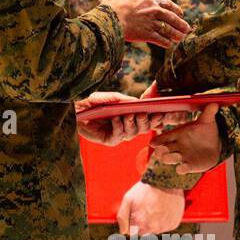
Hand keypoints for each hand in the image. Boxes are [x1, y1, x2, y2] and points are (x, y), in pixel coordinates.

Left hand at [75, 82, 194, 145]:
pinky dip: (119, 127)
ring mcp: (119, 135)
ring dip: (132, 124)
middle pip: (144, 128)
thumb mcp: (114, 98)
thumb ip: (129, 100)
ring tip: (129, 115)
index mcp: (132, 117)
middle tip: (145, 114)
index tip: (163, 113)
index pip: (149, 120)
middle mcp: (128, 127)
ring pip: (133, 134)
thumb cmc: (96, 102)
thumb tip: (144, 101)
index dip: (157, 119)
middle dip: (146, 122)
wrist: (77, 109)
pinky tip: (116, 119)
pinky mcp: (109, 141)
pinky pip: (119, 137)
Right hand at [96, 0, 189, 47]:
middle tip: (186, 28)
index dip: (175, 8)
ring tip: (181, 38)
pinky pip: (161, 39)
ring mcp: (152, 22)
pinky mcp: (148, 34)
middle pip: (171, 17)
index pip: (166, 2)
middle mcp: (153, 8)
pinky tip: (169, 45)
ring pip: (168, 29)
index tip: (180, 13)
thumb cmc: (110, 1)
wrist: (109, 17)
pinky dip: (166, 43)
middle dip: (180, 24)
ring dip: (176, 34)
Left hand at [116, 181, 185, 235]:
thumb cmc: (145, 189)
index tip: (136, 211)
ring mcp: (166, 226)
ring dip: (154, 222)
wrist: (166, 180)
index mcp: (142, 224)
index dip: (133, 221)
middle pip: (144, 231)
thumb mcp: (128, 199)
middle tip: (147, 207)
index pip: (133, 232)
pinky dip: (164, 220)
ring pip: (155, 230)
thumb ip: (122, 217)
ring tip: (155, 207)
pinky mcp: (174, 223)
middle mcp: (155, 228)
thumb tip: (124, 232)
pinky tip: (163, 209)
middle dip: (143, 222)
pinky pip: (166, 226)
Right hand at [149, 103, 221, 175]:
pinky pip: (184, 168)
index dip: (158, 140)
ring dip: (168, 158)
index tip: (153, 143)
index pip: (165, 136)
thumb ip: (208, 113)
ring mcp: (182, 156)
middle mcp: (177, 146)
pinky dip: (182, 169)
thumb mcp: (207, 121)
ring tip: (166, 158)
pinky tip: (181, 168)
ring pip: (171, 158)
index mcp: (178, 134)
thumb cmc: (205, 131)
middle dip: (161, 150)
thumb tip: (214, 104)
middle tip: (158, 151)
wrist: (214, 145)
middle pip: (164, 149)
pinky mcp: (190, 166)